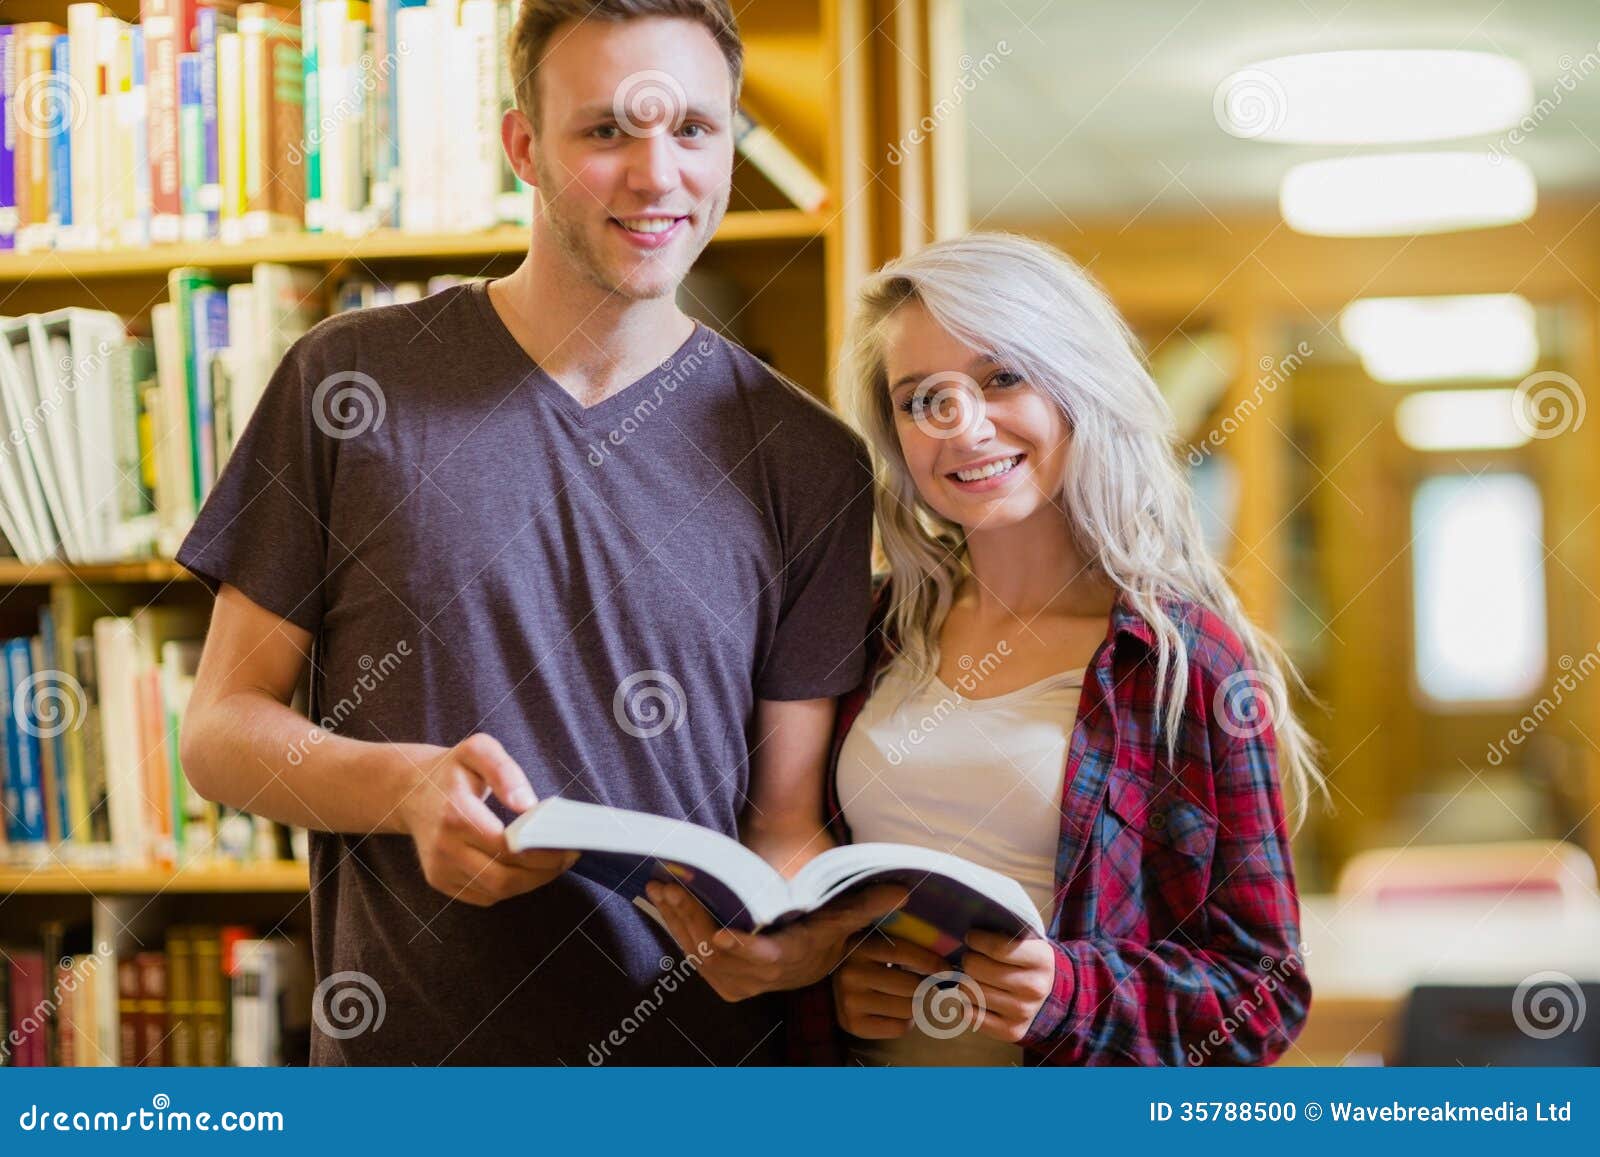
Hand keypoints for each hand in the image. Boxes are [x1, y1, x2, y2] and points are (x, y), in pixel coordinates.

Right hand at [398, 732, 576, 906]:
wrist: (410, 791)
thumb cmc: (452, 770)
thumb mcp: (478, 750)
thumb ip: (505, 771)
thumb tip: (527, 805)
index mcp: (455, 813)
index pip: (507, 847)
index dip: (542, 853)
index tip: (568, 847)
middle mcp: (443, 847)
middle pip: (503, 878)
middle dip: (542, 873)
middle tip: (566, 858)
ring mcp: (439, 868)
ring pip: (496, 891)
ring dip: (530, 882)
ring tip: (551, 863)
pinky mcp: (440, 881)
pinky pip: (484, 895)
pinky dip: (510, 886)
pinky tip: (525, 868)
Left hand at [645, 880, 906, 1001]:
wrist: (805, 966)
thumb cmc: (821, 935)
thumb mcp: (841, 921)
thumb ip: (864, 905)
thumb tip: (902, 890)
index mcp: (784, 961)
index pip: (760, 959)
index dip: (739, 950)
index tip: (719, 935)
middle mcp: (756, 978)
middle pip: (715, 952)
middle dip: (690, 917)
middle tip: (669, 886)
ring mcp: (733, 982)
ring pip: (696, 953)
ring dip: (675, 919)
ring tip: (659, 886)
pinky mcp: (717, 979)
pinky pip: (691, 954)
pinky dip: (675, 926)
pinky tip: (661, 900)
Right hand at [831, 931, 947, 1038]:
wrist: (837, 984)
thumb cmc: (870, 960)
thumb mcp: (882, 943)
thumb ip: (908, 946)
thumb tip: (947, 962)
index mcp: (860, 946)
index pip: (903, 953)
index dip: (931, 962)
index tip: (947, 969)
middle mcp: (850, 973)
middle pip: (911, 986)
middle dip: (923, 985)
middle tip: (922, 984)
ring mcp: (849, 1000)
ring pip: (908, 1008)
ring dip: (915, 1004)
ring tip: (904, 997)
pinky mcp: (852, 1024)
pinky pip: (899, 1028)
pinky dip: (905, 1023)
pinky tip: (895, 1012)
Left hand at [962, 929, 1056, 1043]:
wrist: (1047, 994)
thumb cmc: (1025, 960)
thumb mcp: (1023, 939)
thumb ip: (1001, 932)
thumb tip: (966, 934)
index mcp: (1041, 959)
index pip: (998, 948)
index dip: (976, 940)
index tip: (971, 937)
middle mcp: (1035, 988)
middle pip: (977, 969)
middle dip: (968, 960)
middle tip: (971, 959)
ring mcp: (1024, 1012)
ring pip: (970, 991)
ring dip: (964, 981)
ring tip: (973, 977)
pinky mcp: (1011, 1032)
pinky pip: (970, 1015)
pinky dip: (965, 1004)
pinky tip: (974, 997)